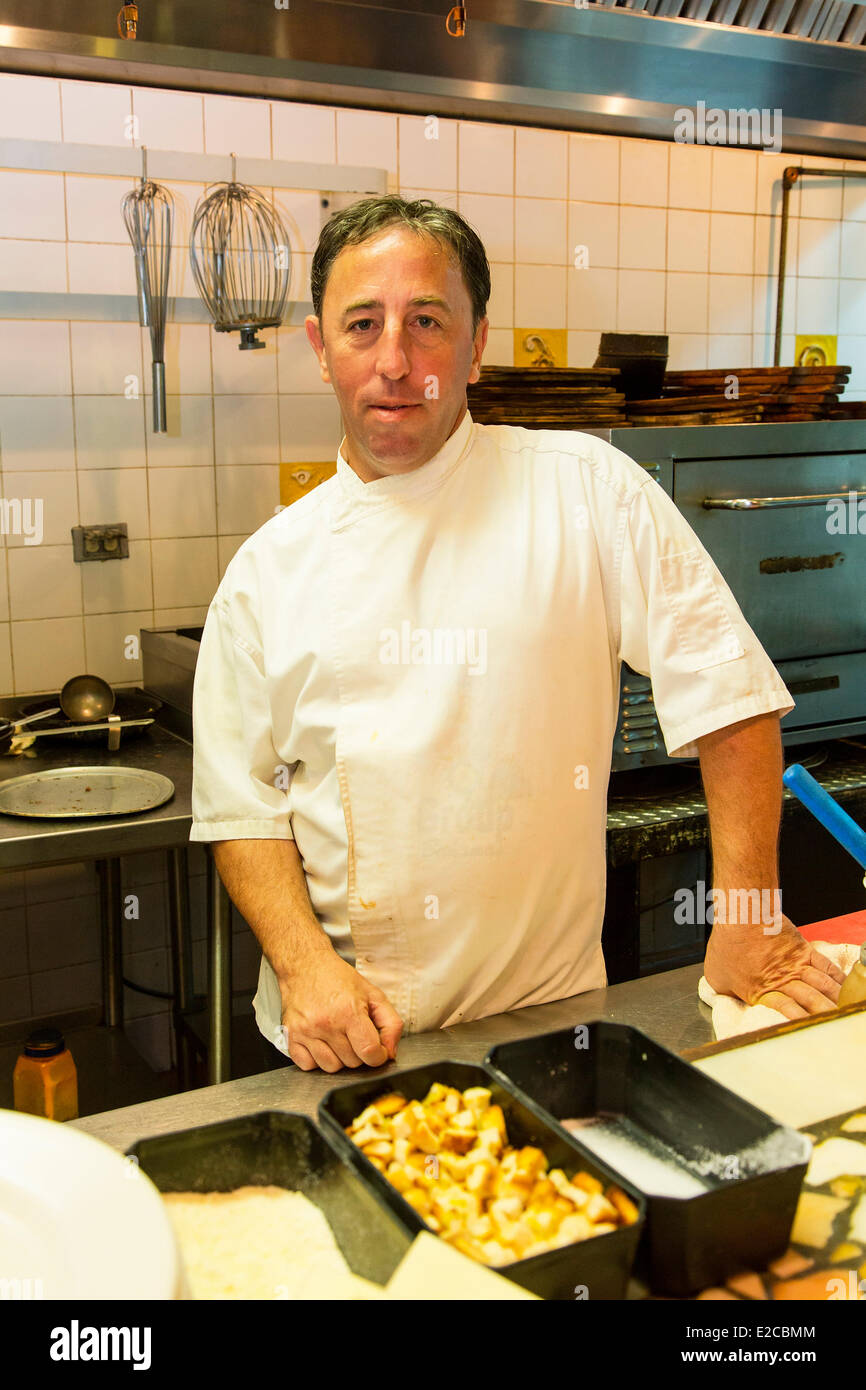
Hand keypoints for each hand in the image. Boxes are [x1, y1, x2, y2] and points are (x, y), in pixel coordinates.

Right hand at [278, 948, 403, 1071]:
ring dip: (338, 1058)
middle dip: (358, 1052)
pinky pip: (308, 1066)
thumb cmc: (337, 979)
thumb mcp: (373, 994)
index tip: (377, 1049)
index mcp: (349, 1011)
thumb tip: (390, 1052)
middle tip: (353, 1033)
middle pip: (352, 1063)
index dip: (379, 1055)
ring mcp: (306, 1031)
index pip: (370, 1052)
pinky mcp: (290, 1036)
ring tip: (337, 1037)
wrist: (305, 965)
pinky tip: (321, 1041)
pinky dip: (316, 1059)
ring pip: (331, 1068)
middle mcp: (326, 1023)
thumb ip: (390, 1024)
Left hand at [704, 914, 844, 1020]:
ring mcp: (796, 965)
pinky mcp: (804, 951)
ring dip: (834, 1000)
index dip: (800, 1023)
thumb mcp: (716, 976)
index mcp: (762, 991)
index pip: (787, 1013)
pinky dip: (837, 979)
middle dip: (823, 1015)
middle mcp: (783, 980)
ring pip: (822, 986)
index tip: (808, 1030)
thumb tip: (729, 1001)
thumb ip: (727, 993)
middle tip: (831, 1023)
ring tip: (840, 1010)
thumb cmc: (727, 942)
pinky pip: (826, 967)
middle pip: (811, 1002)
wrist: (742, 914)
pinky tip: (843, 987)